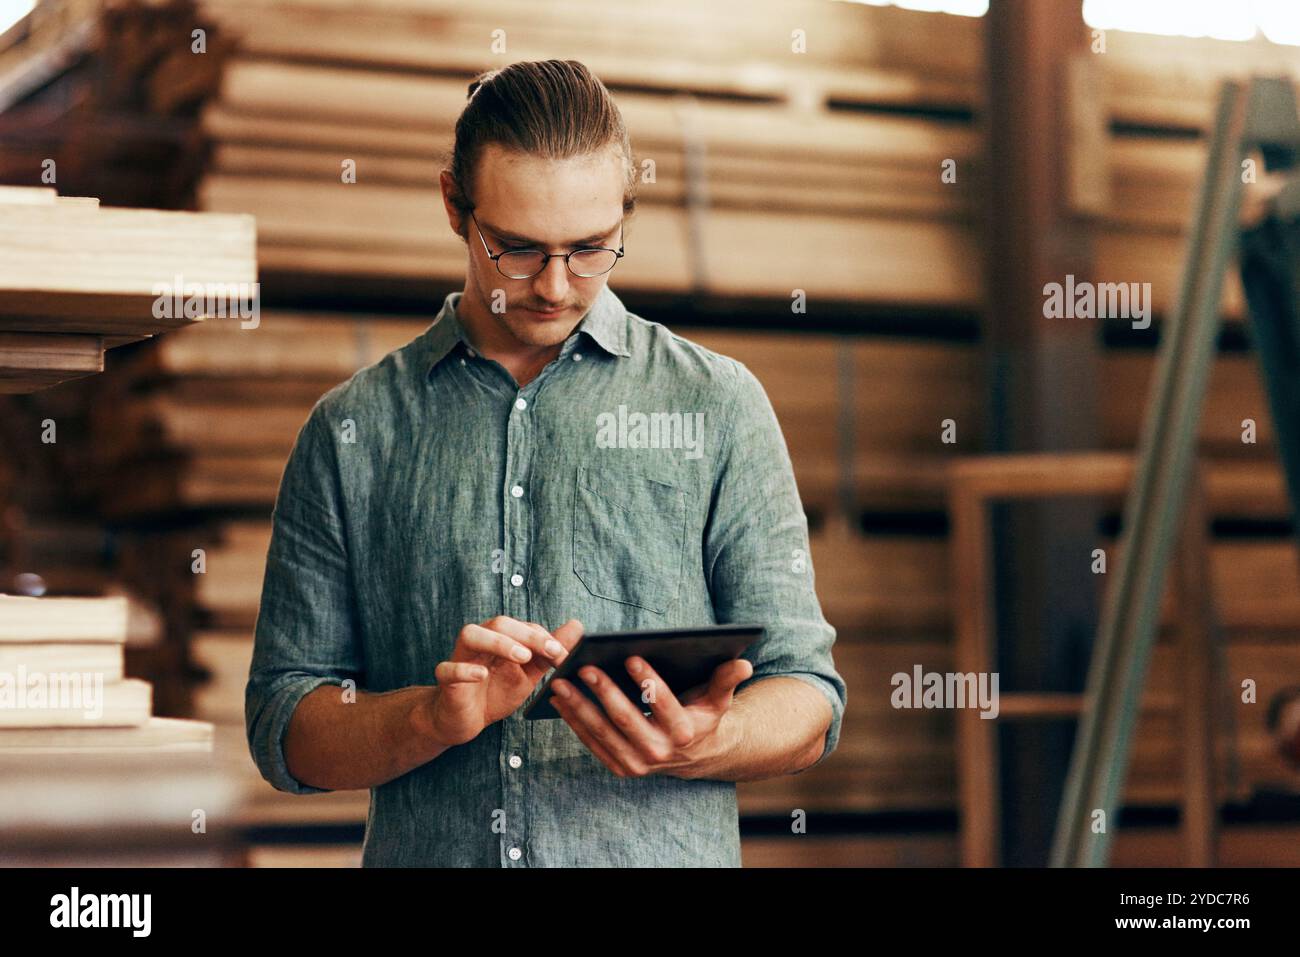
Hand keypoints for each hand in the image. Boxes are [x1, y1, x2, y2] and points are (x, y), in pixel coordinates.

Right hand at [418, 617, 583, 745]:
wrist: (464, 719)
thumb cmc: (495, 691)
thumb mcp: (528, 673)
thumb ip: (549, 652)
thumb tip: (577, 626)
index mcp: (500, 637)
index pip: (524, 627)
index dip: (546, 638)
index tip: (566, 653)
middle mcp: (480, 641)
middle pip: (500, 623)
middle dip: (528, 635)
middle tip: (551, 651)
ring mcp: (461, 658)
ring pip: (471, 635)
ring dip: (498, 642)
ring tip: (522, 657)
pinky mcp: (447, 681)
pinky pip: (447, 669)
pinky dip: (464, 670)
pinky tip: (481, 674)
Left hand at [548, 654, 753, 777]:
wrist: (697, 756)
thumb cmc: (704, 716)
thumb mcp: (718, 698)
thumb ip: (726, 679)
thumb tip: (743, 663)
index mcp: (685, 732)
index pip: (664, 704)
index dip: (648, 681)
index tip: (630, 657)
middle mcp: (661, 752)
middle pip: (627, 719)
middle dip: (604, 692)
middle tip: (584, 667)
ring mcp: (639, 764)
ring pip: (604, 733)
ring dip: (579, 707)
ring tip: (560, 683)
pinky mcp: (622, 768)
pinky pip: (593, 743)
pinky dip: (575, 722)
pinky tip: (560, 702)